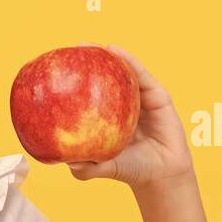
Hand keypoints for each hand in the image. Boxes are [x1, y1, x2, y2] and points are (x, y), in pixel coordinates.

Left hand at [66, 43, 193, 188]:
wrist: (164, 176)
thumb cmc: (132, 171)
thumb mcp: (103, 168)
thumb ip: (86, 167)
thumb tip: (65, 161)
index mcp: (107, 117)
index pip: (89, 93)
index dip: (76, 80)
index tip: (58, 68)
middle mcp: (123, 104)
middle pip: (106, 76)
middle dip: (89, 60)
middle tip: (72, 49)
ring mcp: (141, 98)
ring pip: (124, 71)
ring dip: (108, 54)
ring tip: (91, 45)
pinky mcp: (158, 95)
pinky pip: (142, 75)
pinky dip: (129, 60)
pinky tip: (115, 51)